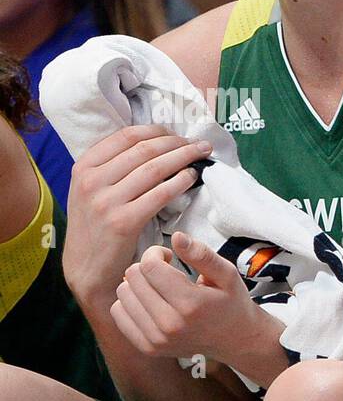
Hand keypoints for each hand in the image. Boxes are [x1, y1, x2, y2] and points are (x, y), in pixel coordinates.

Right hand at [64, 125, 212, 304]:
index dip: (157, 131)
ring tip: (201, 155)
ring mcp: (106, 201)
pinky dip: (180, 182)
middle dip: (176, 142)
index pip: (126, 136)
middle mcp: (91, 180)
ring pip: (154, 168)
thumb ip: (113, 168)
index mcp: (83, 167)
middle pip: (143, 149)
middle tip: (198, 143)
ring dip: (184, 157)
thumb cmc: (97, 228)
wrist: (87, 269)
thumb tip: (153, 145)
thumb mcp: (92, 191)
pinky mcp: (123, 222)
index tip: (177, 133)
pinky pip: (160, 194)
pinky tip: (192, 178)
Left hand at [110, 232, 280, 371]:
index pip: (150, 266)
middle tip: (164, 270)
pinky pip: (118, 313)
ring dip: (137, 284)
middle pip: (133, 278)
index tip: (168, 256)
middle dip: (146, 266)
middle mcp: (170, 325)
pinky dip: (129, 301)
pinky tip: (148, 300)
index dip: (155, 253)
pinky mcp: (147, 347)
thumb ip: (202, 254)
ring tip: (157, 286)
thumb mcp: (227, 274)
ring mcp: (157, 339)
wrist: (235, 340)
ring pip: (122, 293)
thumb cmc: (231, 303)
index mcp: (191, 304)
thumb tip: (177, 237)